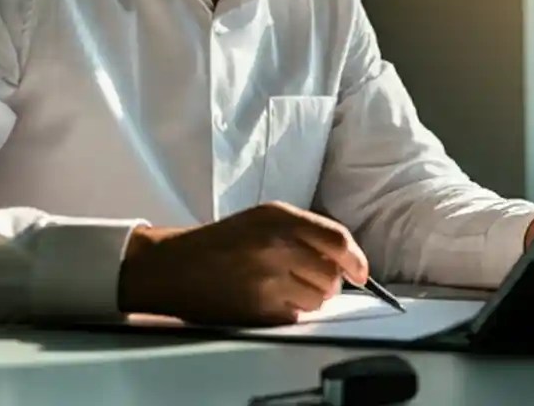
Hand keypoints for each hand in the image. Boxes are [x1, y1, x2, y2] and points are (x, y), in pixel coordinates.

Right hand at [116, 201, 369, 325]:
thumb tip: (349, 262)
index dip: (356, 259)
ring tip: (283, 287)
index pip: (337, 240)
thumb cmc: (223, 241)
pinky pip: (295, 316)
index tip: (360, 273)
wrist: (173, 265)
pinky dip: (289, 311)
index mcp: (279, 217)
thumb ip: (306, 232)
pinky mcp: (258, 309)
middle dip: (327, 281)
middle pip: (332, 275)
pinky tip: (267, 299)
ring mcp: (266, 279)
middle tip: (304, 277)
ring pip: (318, 299)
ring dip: (310, 298)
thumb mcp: (263, 219)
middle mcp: (276, 245)